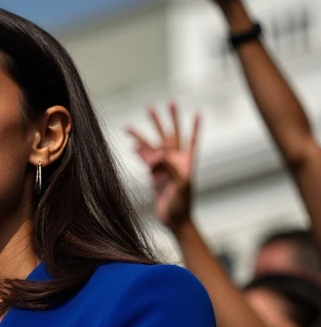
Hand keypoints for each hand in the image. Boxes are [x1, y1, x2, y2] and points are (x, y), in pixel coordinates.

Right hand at [127, 103, 200, 231]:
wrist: (174, 220)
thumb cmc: (182, 205)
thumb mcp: (181, 186)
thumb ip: (170, 168)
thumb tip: (157, 155)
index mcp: (187, 161)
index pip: (192, 139)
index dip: (195, 127)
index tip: (198, 113)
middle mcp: (175, 161)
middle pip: (169, 135)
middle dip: (162, 121)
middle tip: (151, 107)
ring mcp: (164, 167)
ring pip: (153, 146)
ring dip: (144, 135)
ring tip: (129, 126)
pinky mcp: (154, 175)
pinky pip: (145, 159)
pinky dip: (139, 152)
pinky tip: (131, 145)